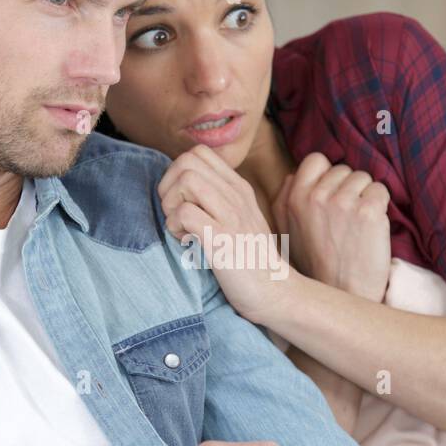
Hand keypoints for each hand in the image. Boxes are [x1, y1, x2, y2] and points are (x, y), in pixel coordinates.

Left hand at [157, 145, 291, 323]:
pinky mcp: (221, 240)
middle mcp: (236, 196)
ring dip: (171, 205)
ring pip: (185, 180)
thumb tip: (182, 189)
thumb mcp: (240, 220)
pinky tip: (187, 243)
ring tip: (181, 229)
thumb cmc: (251, 260)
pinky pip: (184, 214)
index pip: (199, 152)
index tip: (181, 201)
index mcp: (239, 188)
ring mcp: (231, 216)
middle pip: (187, 160)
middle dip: (169, 186)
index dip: (177, 172)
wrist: (277, 292)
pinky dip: (175, 228)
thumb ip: (218, 200)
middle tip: (175, 214)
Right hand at [272, 151, 391, 302]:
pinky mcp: (368, 212)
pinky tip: (371, 228)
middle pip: (344, 169)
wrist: (342, 294)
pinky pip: (381, 191)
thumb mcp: (285, 232)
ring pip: (364, 178)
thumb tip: (293, 176)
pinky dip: (381, 207)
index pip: (316, 160)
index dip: (328, 175)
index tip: (333, 195)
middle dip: (349, 188)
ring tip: (358, 225)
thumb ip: (284, 200)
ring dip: (366, 197)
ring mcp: (343, 203)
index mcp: (294, 198)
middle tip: (346, 219)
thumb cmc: (315, 266)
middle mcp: (316, 197)